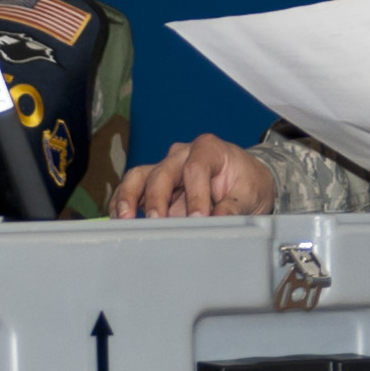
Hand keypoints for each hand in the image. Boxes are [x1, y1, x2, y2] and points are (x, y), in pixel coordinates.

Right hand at [115, 136, 274, 217]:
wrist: (244, 182)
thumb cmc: (246, 183)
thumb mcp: (249, 194)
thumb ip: (233, 207)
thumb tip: (219, 220)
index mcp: (208, 149)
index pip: (196, 168)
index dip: (196, 194)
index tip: (198, 219)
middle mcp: (182, 154)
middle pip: (162, 172)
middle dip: (158, 198)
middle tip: (158, 221)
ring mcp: (165, 168)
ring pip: (139, 176)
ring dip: (129, 197)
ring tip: (125, 219)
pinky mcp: (154, 185)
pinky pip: (133, 189)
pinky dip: (123, 203)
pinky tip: (119, 219)